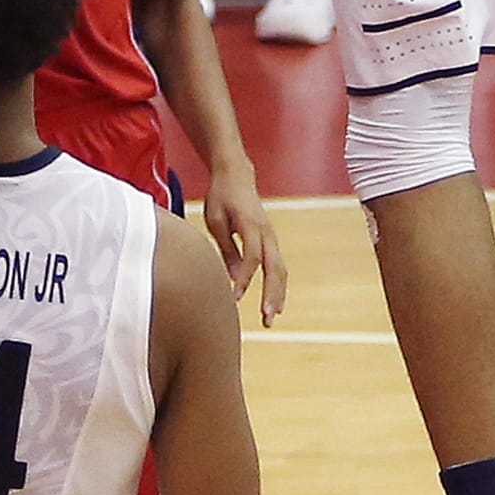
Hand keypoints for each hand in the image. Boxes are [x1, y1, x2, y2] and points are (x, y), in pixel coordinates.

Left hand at [202, 155, 287, 325]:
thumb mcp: (215, 220)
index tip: (234, 298)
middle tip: (267, 318)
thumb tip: (233, 277)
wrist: (236, 175)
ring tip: (271, 318)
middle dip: (271, 294)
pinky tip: (274, 304)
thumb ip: (226, 248)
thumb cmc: (221, 197)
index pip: (251, 257)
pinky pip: (277, 266)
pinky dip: (277, 286)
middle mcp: (266, 231)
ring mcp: (271, 236)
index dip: (244, 278)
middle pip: (274, 267)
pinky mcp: (270, 240)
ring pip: (280, 269)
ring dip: (277, 295)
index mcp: (250, 224)